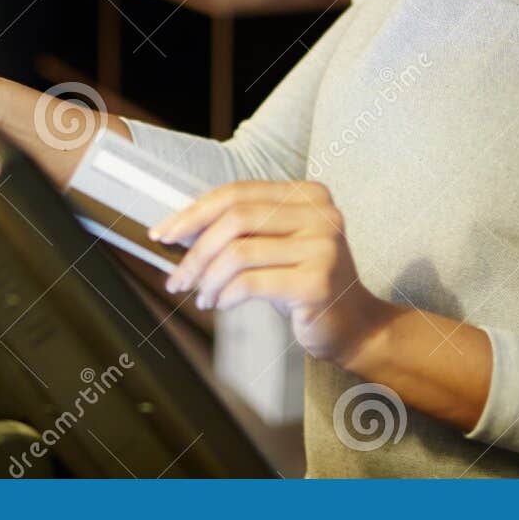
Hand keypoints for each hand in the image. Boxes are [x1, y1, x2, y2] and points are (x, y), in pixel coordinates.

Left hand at [149, 180, 390, 365]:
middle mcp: (320, 213)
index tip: (163, 234)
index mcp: (308, 194)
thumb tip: (179, 229)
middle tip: (176, 278)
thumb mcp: (275, 246)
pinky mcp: (317, 282)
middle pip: (235, 219)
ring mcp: (322, 246)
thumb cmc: (304, 284)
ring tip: (201, 297)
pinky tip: (220, 304)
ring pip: (238, 252)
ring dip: (207, 278)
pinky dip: (225, 294)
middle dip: (195, 250)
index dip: (194, 212)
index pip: (237, 193)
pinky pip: (250, 282)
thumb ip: (240, 229)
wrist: (354, 327)